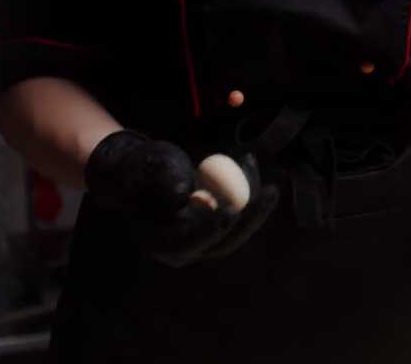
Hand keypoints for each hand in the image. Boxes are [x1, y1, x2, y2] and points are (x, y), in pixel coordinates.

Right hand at [83, 130, 278, 266]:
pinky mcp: (215, 229)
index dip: (211, 230)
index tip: (233, 210)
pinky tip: (248, 162)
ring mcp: (200, 241)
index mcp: (155, 241)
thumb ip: (165, 181)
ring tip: (249, 160)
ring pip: (236, 231)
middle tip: (270, 191)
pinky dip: (249, 191)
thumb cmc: (140, 167)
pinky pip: (239, 217)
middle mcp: (179, 249)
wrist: (141, 171)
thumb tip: (183, 197)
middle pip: (221, 244)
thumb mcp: (148, 169)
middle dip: (249, 220)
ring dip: (253, 200)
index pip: (186, 244)